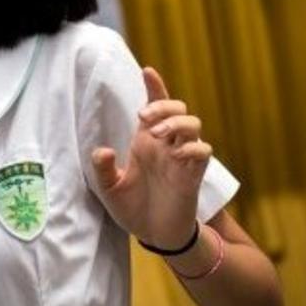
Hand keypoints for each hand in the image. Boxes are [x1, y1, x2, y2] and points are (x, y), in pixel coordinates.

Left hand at [91, 67, 211, 248]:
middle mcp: (166, 145)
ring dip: (176, 123)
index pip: (155, 106)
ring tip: (155, 135)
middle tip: (143, 118)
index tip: (147, 70)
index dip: (155, 87)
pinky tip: (177, 154)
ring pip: (193, 124)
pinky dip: (193, 148)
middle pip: (178, 108)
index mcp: (146, 141)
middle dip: (163, 105)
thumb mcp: (108, 188)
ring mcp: (182, 158)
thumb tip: (102, 150)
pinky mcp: (193, 175)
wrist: (153, 234)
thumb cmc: (132, 207)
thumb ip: (103, 169)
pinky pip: (203, 152)